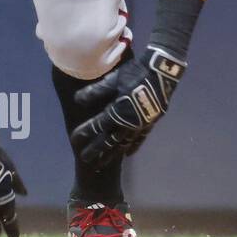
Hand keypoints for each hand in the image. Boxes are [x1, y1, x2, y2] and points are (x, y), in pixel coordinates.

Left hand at [70, 48, 184, 167]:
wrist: (161, 73)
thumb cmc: (134, 74)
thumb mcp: (112, 80)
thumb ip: (95, 92)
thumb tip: (77, 101)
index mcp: (117, 112)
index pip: (97, 127)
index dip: (85, 134)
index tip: (75, 141)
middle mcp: (129, 123)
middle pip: (110, 140)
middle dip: (97, 151)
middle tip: (87, 160)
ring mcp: (141, 125)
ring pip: (124, 143)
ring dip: (113, 153)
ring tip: (103, 163)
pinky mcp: (151, 124)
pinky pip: (140, 139)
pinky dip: (133, 146)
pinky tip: (128, 154)